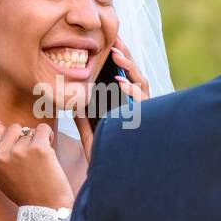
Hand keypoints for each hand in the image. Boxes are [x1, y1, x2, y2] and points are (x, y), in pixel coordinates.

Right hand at [0, 120, 73, 209]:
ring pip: (30, 130)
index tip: (18, 152)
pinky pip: (43, 129)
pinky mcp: (38, 148)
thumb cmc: (25, 192)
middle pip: (14, 128)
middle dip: (24, 138)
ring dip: (37, 141)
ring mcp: (18, 151)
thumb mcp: (1, 175)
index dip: (10, 140)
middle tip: (31, 157)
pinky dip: (48, 136)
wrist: (45, 208)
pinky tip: (49, 152)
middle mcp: (0, 156)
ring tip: (39, 160)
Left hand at [74, 36, 150, 161]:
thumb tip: (72, 104)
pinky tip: (121, 82)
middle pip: (135, 77)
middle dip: (125, 57)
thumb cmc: (109, 159)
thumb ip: (84, 119)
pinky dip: (132, 91)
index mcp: (127, 108)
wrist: (118, 181)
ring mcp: (145, 116)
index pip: (125, 79)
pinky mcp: (147, 124)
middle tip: (114, 39)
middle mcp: (139, 110)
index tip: (109, 45)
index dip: (119, 62)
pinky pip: (143, 103)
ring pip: (142, 85)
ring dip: (128, 68)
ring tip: (115, 54)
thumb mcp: (92, 135)